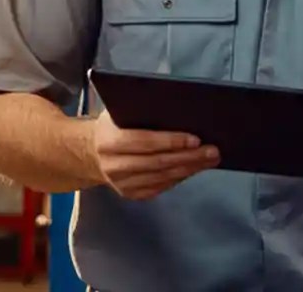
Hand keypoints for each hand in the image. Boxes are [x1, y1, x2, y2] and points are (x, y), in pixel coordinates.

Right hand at [89, 109, 219, 200]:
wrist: (90, 153)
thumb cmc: (112, 127)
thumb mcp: (117, 113)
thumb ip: (140, 111)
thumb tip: (178, 107)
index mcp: (109, 142)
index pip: (145, 142)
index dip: (171, 141)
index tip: (195, 139)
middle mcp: (114, 166)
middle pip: (158, 163)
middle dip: (189, 157)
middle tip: (212, 151)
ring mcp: (122, 184)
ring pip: (162, 177)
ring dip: (189, 169)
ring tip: (210, 159)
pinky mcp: (130, 194)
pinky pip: (160, 187)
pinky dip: (180, 178)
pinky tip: (194, 168)